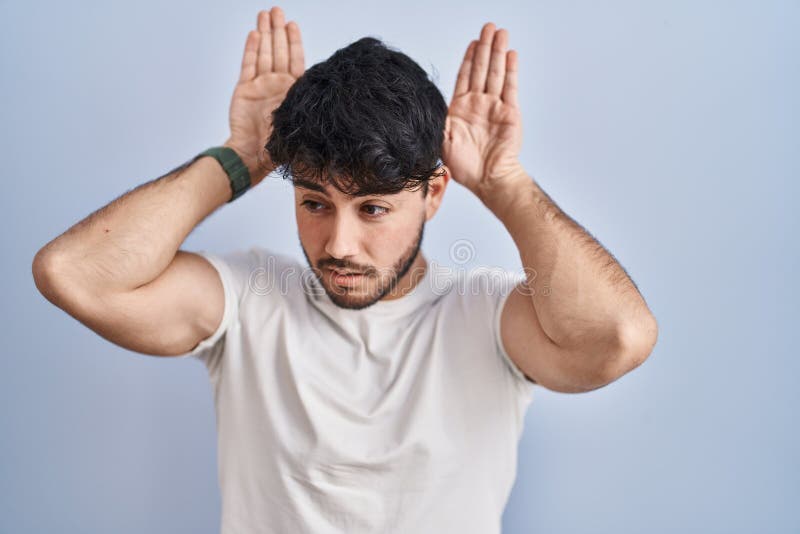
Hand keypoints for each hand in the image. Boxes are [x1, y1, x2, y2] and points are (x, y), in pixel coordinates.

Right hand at [223, 6, 304, 185]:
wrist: (254, 155)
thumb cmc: (279, 145)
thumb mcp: (299, 122)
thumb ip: (305, 104)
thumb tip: (329, 91)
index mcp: (292, 92)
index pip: (295, 60)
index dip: (293, 42)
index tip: (293, 25)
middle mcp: (277, 85)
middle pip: (278, 51)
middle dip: (278, 30)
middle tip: (277, 10)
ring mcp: (260, 85)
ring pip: (263, 53)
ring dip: (265, 33)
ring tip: (265, 14)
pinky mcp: (244, 88)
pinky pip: (249, 65)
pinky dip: (252, 49)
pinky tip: (255, 34)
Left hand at [442, 23, 524, 196]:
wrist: (487, 178)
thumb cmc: (464, 166)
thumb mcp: (442, 141)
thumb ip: (438, 121)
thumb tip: (426, 105)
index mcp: (461, 109)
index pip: (465, 77)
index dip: (468, 58)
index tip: (472, 42)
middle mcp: (479, 104)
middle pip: (481, 69)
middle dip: (485, 47)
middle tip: (488, 26)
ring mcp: (495, 107)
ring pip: (496, 73)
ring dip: (498, 52)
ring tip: (500, 33)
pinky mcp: (510, 112)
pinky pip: (510, 87)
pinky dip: (511, 70)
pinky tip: (511, 54)